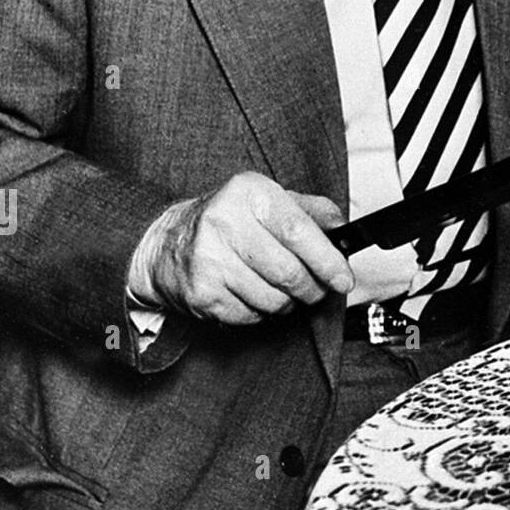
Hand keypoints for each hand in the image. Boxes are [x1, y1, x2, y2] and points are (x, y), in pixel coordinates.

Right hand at [136, 173, 354, 324]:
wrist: (166, 244)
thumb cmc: (227, 220)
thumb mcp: (267, 199)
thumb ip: (309, 210)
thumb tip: (342, 228)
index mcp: (248, 193)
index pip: (298, 231)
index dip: (327, 260)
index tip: (343, 278)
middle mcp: (225, 222)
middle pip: (288, 272)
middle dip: (312, 288)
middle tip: (317, 290)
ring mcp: (209, 260)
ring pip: (272, 300)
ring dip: (288, 303)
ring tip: (282, 291)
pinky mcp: (201, 293)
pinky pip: (250, 316)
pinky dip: (261, 313)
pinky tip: (253, 295)